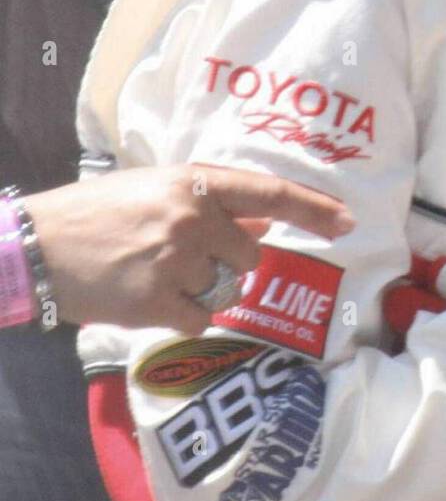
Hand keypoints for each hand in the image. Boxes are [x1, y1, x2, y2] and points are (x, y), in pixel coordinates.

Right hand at [28, 164, 353, 331]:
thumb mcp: (160, 190)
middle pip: (250, 258)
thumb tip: (268, 223)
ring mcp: (176, 260)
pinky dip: (182, 316)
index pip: (270, 194)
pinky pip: (200, 319)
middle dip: (228, 265)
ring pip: (226, 291)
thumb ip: (216, 205)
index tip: (348, 221)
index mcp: (196, 182)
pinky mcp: (158, 300)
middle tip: (183, 258)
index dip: (313, 209)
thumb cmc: (103, 213)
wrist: (41, 244)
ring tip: (159, 274)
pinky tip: (150, 297)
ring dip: (204, 291)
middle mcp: (193, 217)